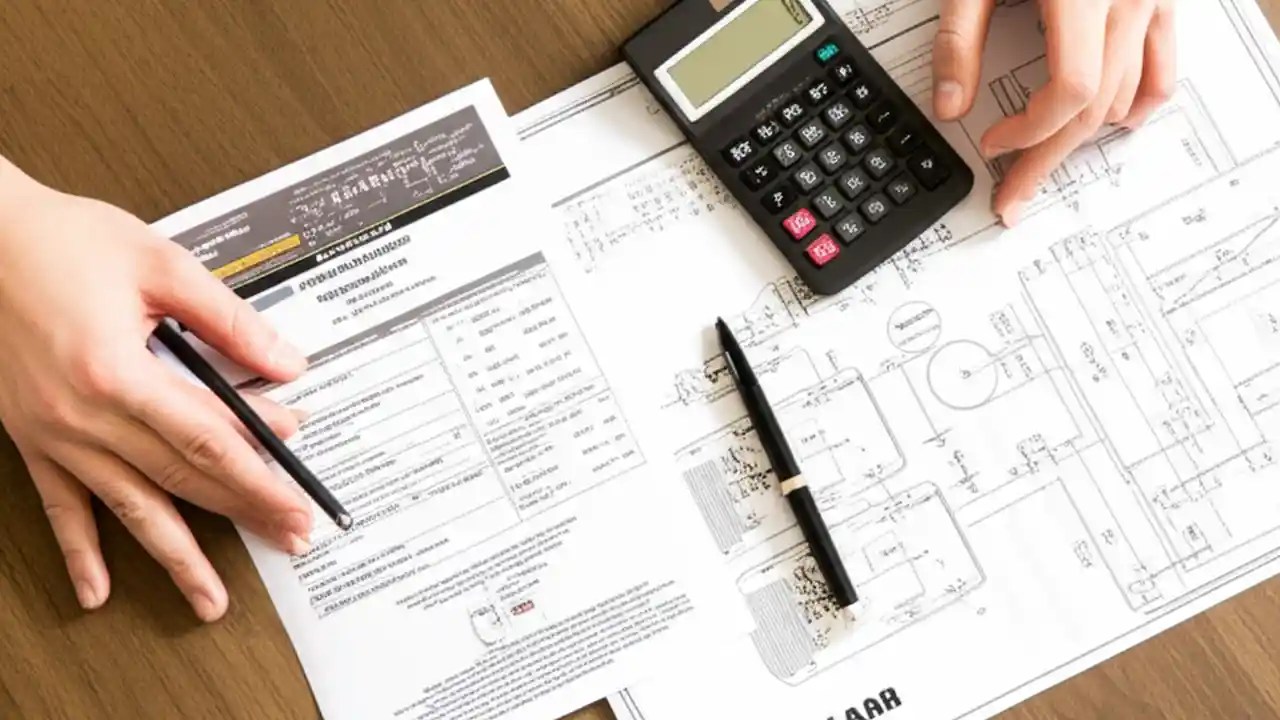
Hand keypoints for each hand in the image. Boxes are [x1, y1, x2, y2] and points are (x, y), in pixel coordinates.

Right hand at [0, 159, 313, 621]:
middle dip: (243, 514)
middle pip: (182, 478)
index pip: (209, 439)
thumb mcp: (157, 263)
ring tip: (211, 599)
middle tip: (289, 540)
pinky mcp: (31, 438)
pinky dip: (80, 551)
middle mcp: (84, 414)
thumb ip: (227, 318)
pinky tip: (97, 590)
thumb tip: (284, 362)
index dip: (259, 473)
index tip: (296, 497)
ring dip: (176, 557)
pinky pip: (59, 506)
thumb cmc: (57, 241)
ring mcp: (54, 433)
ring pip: (129, 507)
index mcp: (118, 370)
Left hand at [931, 0, 1175, 225]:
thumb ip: (958, 39)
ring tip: (1043, 152)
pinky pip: (1163, 72)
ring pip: (1127, 97)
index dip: (1029, 130)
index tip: (995, 144)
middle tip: (1012, 193)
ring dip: (1081, 134)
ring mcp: (1150, 2)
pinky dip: (1136, 106)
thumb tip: (949, 107)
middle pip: (1094, 107)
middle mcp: (1127, 1)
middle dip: (1046, 157)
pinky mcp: (1160, 2)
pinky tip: (1105, 123)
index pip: (1072, 91)